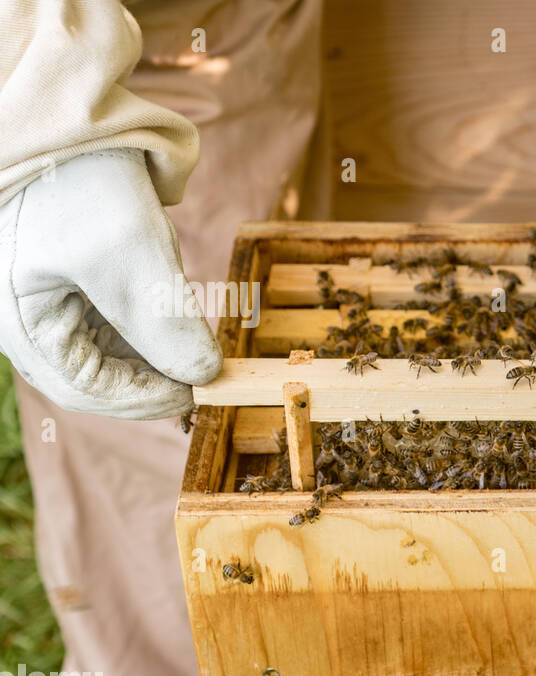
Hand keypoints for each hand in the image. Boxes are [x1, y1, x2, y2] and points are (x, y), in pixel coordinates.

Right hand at [0, 148, 220, 418]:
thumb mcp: (130, 252)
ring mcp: (46, 293)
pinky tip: (176, 306)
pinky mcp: (71, 272)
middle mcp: (25, 314)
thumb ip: (166, 322)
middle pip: (96, 372)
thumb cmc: (79, 178)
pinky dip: (148, 319)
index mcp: (20, 321)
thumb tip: (204, 376)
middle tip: (209, 374)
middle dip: (153, 375)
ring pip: (108, 345)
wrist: (69, 110)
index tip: (198, 395)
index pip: (86, 389)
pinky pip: (111, 313)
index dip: (146, 399)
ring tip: (197, 337)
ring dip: (155, 349)